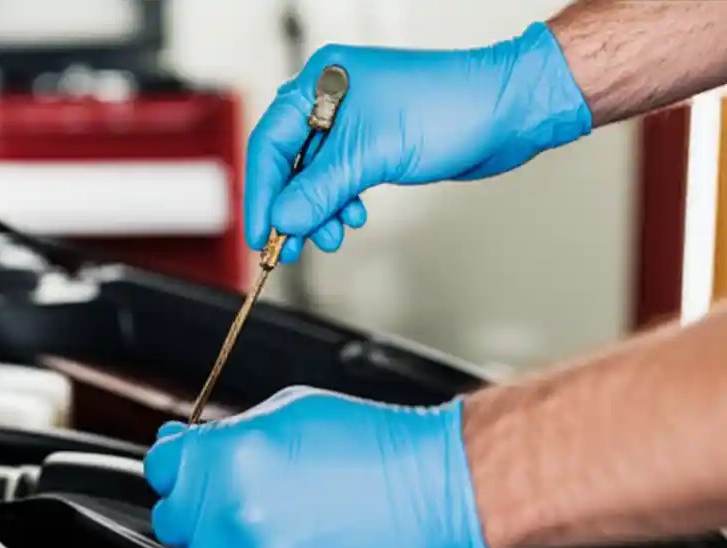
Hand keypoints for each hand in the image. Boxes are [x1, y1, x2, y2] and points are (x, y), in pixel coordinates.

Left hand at [144, 387, 499, 547]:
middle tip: (243, 509)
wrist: (438, 487)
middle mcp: (232, 506)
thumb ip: (225, 435)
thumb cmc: (374, 445)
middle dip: (201, 515)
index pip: (161, 467)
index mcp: (228, 453)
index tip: (196, 480)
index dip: (180, 472)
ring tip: (265, 542)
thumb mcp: (288, 412)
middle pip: (174, 522)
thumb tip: (180, 445)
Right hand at [246, 22, 591, 262]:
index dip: (261, 192)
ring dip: (316, 211)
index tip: (260, 231)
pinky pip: (338, 179)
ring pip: (314, 176)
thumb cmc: (452, 105)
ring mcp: (353, 121)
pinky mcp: (373, 142)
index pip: (270, 143)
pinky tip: (350, 217)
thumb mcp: (372, 155)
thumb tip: (284, 218)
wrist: (508, 108)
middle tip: (287, 245)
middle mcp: (331, 97)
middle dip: (289, 208)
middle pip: (288, 162)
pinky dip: (338, 203)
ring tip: (327, 236)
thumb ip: (320, 191)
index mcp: (321, 82)